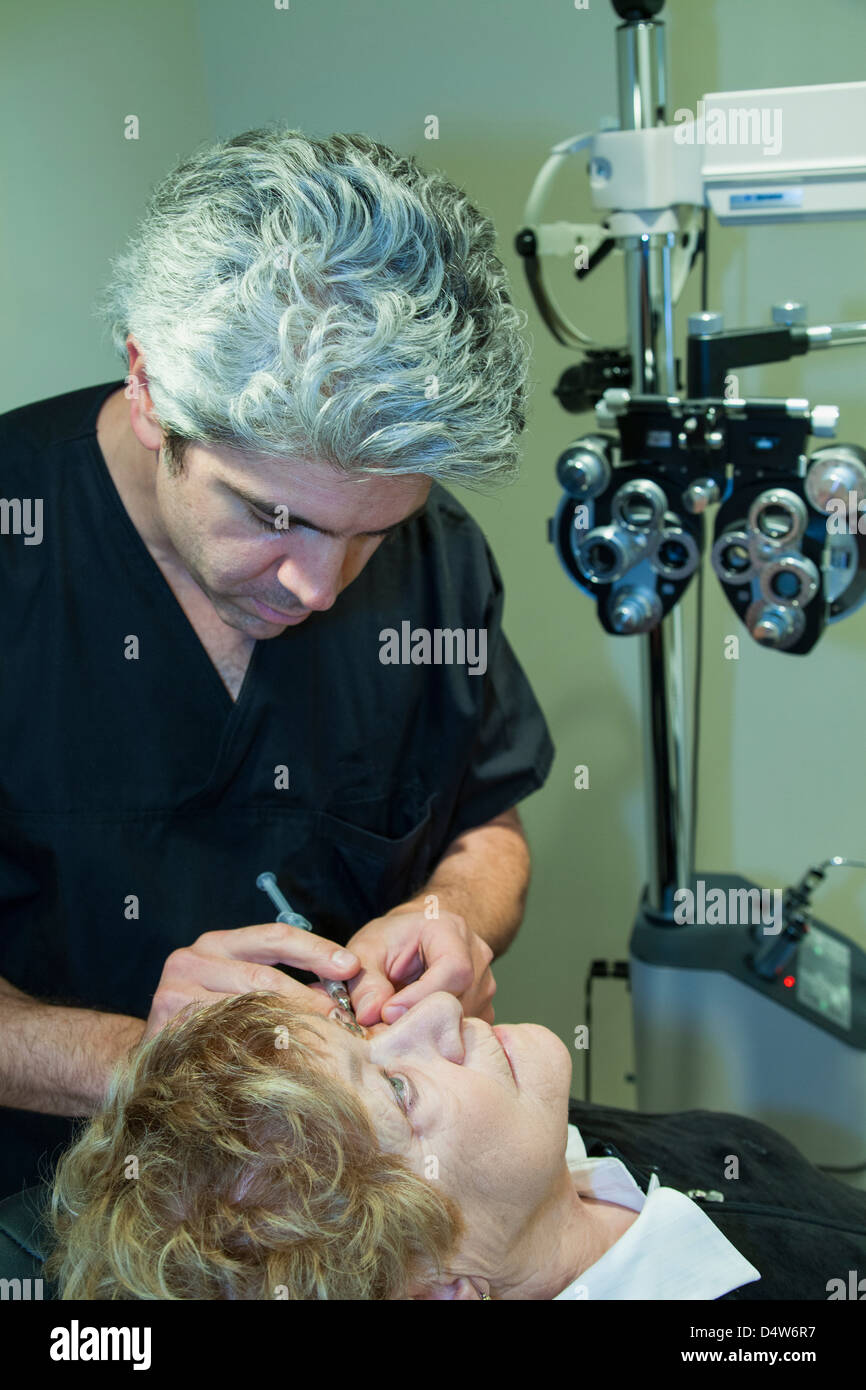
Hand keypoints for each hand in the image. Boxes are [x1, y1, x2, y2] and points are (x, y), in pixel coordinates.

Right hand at [142, 922, 359, 1041]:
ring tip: (322, 1040)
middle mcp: (192, 958)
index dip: (316, 950)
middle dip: (310, 998)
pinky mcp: (169, 1023)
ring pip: (247, 1006)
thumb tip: (340, 996)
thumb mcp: (243, 990)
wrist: (147, 1059)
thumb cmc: (207, 1023)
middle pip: (265, 975)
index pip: (275, 936)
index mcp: (217, 944)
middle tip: (344, 1019)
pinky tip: (283, 1057)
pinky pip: (226, 1034)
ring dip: (290, 1025)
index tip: (351, 965)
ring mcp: (176, 989)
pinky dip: (258, 1046)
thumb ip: (286, 986)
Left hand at [338, 909, 495, 1026]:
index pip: (453, 968)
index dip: (421, 996)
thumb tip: (370, 1014)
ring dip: (428, 1032)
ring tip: (396, 1028)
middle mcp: (477, 957)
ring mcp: (485, 986)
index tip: (387, 1012)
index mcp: (452, 930)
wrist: (411, 942)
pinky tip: (414, 1031)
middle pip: (459, 1000)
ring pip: (463, 1021)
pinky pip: (464, 1033)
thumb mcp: (367, 950)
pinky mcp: (483, 1011)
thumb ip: (365, 981)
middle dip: (419, 1019)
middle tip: (384, 1029)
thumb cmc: (390, 941)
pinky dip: (437, 1038)